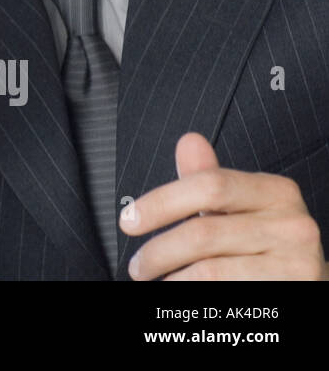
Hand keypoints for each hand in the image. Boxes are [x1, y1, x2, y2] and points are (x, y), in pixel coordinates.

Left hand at [122, 132, 327, 279]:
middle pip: (203, 233)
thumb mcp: (240, 208)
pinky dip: (193, 294)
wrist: (307, 283)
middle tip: (137, 266)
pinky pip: (226, 293)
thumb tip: (189, 141)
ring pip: (210, 270)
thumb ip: (210, 179)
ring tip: (156, 281)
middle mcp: (293, 224)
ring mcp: (297, 262)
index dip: (160, 202)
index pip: (209, 186)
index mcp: (276, 192)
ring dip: (171, 279)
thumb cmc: (264, 244)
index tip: (129, 221)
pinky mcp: (293, 292)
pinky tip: (182, 291)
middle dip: (158, 251)